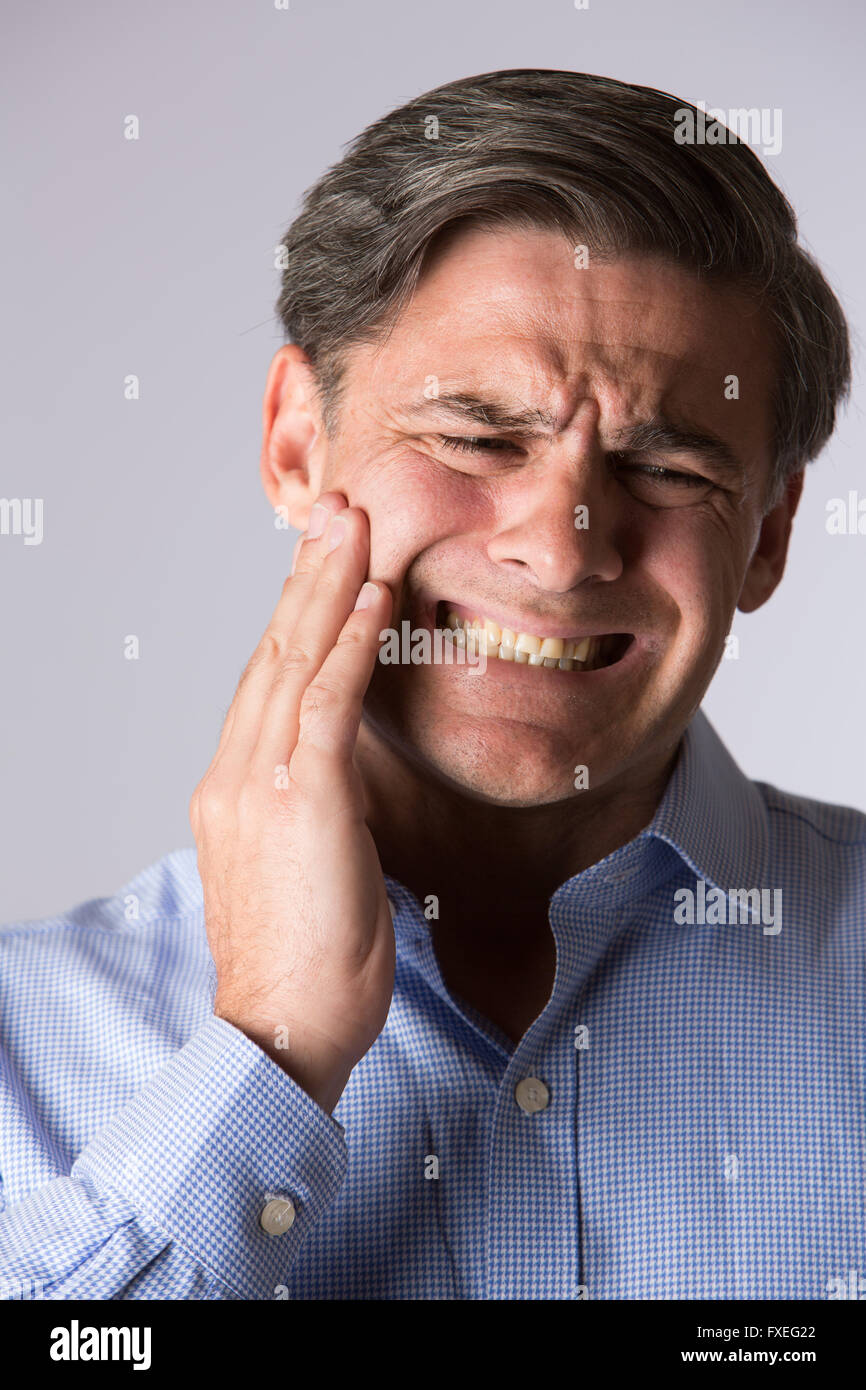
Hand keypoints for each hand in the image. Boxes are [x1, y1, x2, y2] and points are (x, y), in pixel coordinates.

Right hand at [189, 493, 394, 1112]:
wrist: (281, 1035)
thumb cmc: (307, 966)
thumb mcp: (308, 869)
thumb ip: (316, 810)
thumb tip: (344, 777)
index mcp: (236, 790)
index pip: (269, 685)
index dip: (299, 618)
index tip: (327, 565)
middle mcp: (234, 775)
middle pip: (273, 655)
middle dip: (308, 577)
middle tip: (336, 510)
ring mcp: (258, 784)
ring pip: (294, 661)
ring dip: (329, 584)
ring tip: (356, 522)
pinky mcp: (298, 800)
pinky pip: (326, 701)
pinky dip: (349, 640)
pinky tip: (372, 592)